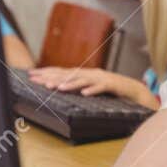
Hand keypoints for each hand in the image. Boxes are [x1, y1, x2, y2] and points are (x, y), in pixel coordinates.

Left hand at [28, 67, 153, 106]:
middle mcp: (91, 73)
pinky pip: (102, 88)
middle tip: (36, 80)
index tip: (31, 75)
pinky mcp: (113, 85)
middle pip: (68, 74)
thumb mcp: (91, 86)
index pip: (62, 72)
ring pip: (83, 80)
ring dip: (69, 84)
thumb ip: (78, 85)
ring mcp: (102, 78)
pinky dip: (93, 90)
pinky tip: (85, 94)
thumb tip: (58, 87)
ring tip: (56, 88)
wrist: (134, 90)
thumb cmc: (112, 90)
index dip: (46, 72)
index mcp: (84, 73)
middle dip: (51, 77)